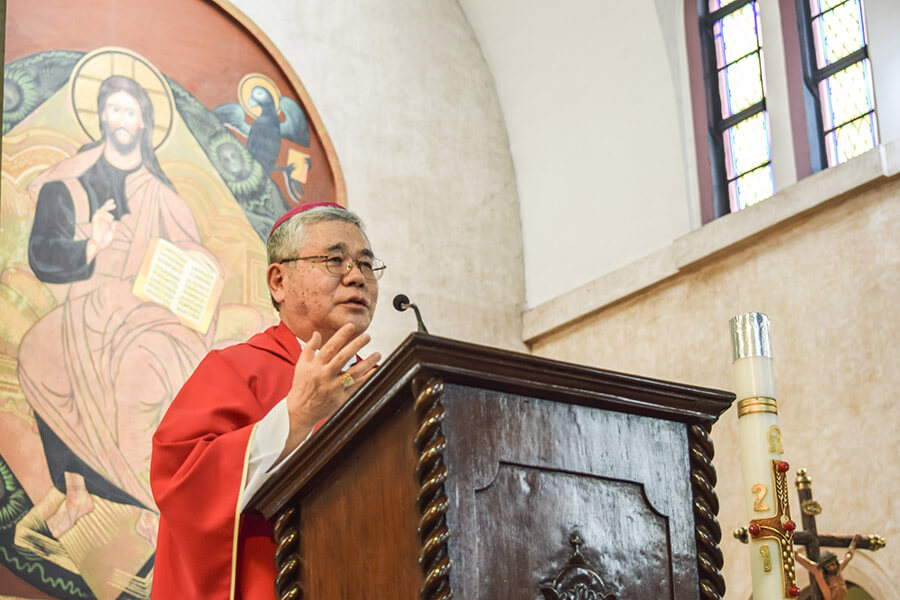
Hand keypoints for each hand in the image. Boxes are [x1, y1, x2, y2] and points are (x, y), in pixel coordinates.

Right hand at [87, 199, 116, 261]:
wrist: (100, 245)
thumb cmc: (105, 241)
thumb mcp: (111, 233)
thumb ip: (113, 227)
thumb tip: (115, 221)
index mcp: (104, 222)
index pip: (105, 211)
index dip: (108, 205)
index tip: (113, 202)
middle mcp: (100, 220)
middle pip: (102, 209)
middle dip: (108, 205)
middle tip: (114, 205)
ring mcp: (97, 221)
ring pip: (100, 211)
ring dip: (107, 212)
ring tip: (112, 218)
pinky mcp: (94, 222)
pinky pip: (99, 215)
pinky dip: (105, 216)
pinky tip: (110, 220)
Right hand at [281, 323, 380, 458]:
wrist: (300, 411)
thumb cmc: (301, 385)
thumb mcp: (301, 365)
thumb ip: (310, 348)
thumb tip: (317, 333)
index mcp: (315, 365)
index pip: (330, 347)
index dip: (341, 336)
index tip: (350, 326)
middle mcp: (325, 375)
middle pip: (343, 357)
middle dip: (356, 345)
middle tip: (367, 336)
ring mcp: (334, 387)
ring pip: (354, 373)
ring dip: (367, 363)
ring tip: (378, 354)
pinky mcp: (341, 397)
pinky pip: (357, 386)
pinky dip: (367, 378)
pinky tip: (376, 371)